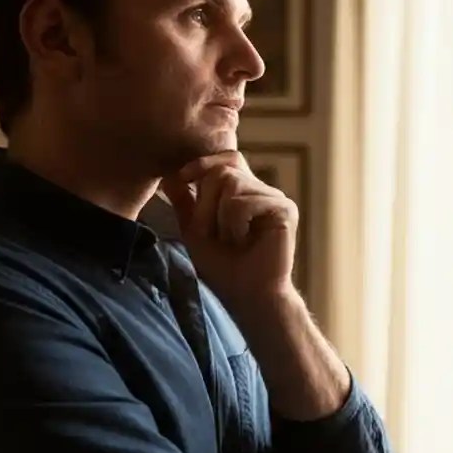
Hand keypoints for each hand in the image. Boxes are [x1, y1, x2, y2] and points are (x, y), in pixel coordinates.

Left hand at [160, 151, 298, 305]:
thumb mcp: (194, 231)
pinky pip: (243, 202)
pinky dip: (235, 225)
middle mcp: (262, 190)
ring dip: (221, 218)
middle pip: (222, 170)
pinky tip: (246, 242)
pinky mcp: (285, 209)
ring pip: (231, 182)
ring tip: (234, 240)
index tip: (182, 178)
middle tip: (218, 235)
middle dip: (207, 204)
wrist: (249, 295)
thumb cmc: (224, 268)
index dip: (203, 163)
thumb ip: (185, 202)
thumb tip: (167, 175)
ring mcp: (275, 198)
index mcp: (245, 192)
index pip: (226, 157)